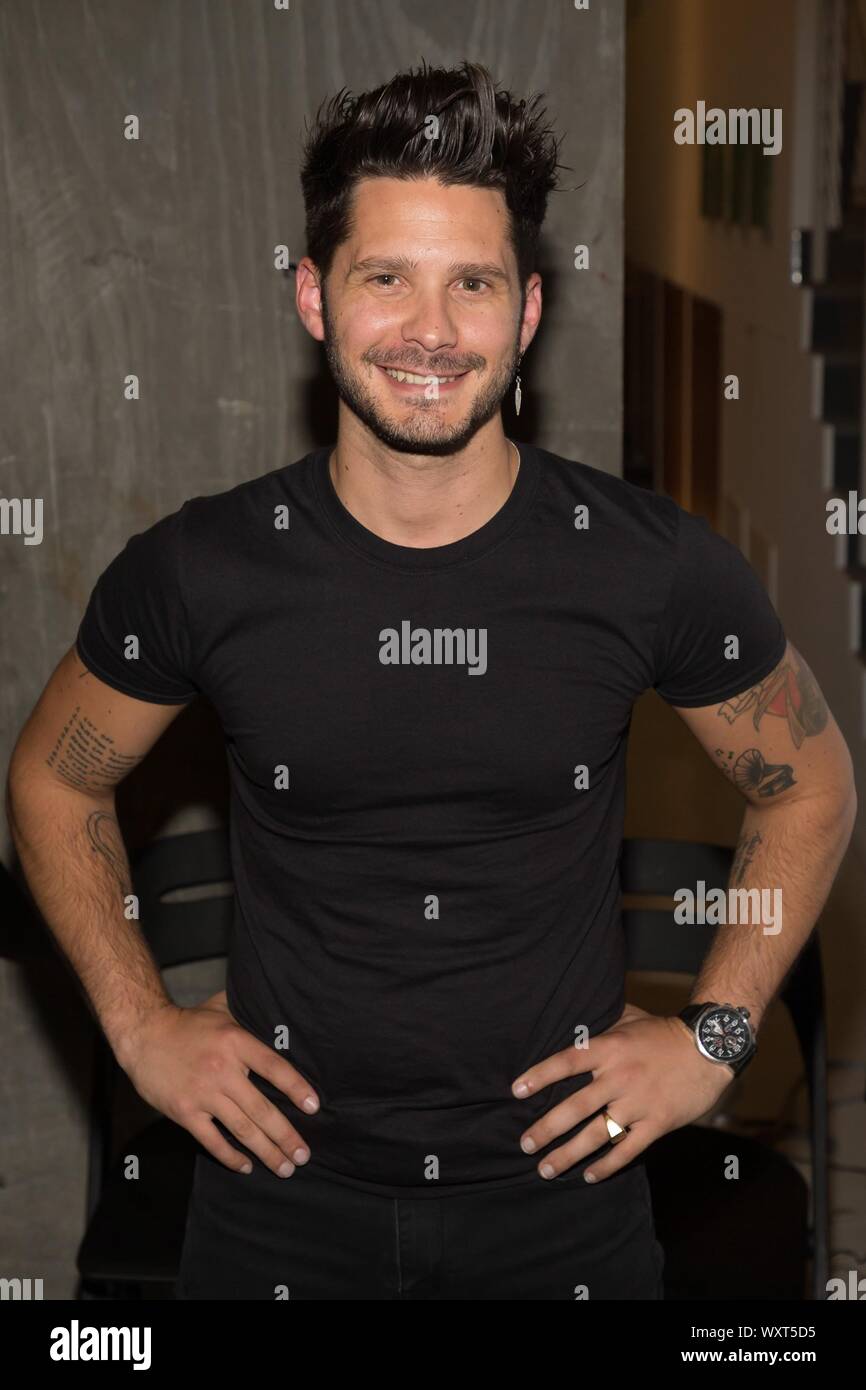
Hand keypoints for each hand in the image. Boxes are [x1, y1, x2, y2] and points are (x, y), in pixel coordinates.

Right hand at [116, 989, 319, 1177]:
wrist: (144, 1035)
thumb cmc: (188, 1023)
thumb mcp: (222, 1008)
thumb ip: (249, 1012)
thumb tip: (278, 1008)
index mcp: (235, 1042)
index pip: (274, 1068)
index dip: (296, 1088)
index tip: (314, 1107)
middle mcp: (222, 1069)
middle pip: (261, 1109)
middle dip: (286, 1136)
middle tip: (304, 1156)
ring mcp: (203, 1093)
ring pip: (241, 1129)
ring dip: (266, 1152)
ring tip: (285, 1168)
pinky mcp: (185, 1112)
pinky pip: (212, 1140)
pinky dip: (231, 1156)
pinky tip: (247, 1166)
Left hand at [511, 1003, 734, 1182]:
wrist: (709, 1049)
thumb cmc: (663, 1032)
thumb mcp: (629, 1018)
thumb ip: (600, 1024)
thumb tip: (571, 1019)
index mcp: (609, 1048)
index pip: (566, 1062)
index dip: (540, 1076)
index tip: (516, 1091)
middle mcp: (619, 1077)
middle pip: (575, 1107)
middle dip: (546, 1129)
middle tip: (525, 1144)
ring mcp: (638, 1103)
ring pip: (596, 1134)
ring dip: (568, 1154)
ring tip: (546, 1169)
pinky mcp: (657, 1123)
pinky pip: (628, 1149)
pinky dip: (607, 1165)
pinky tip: (589, 1175)